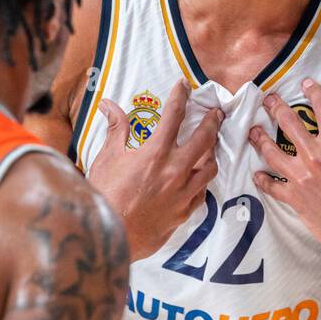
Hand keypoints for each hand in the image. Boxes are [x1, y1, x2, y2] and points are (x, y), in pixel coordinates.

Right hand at [89, 79, 221, 259]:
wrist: (109, 235)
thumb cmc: (104, 196)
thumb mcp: (107, 158)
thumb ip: (116, 129)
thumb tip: (109, 106)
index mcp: (156, 153)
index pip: (174, 115)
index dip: (180, 96)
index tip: (184, 85)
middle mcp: (175, 171)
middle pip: (205, 139)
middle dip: (212, 121)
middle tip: (216, 113)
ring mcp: (183, 192)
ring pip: (210, 167)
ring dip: (212, 153)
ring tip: (210, 146)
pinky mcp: (185, 211)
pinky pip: (202, 191)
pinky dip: (202, 181)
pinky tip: (198, 177)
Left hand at [248, 79, 320, 277]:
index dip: (313, 91)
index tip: (305, 83)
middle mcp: (315, 156)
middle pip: (289, 124)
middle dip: (276, 108)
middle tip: (267, 100)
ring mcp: (302, 178)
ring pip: (272, 152)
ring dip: (260, 139)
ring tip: (252, 131)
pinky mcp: (295, 199)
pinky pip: (272, 187)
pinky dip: (262, 180)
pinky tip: (256, 174)